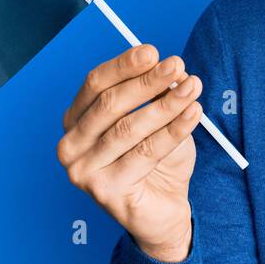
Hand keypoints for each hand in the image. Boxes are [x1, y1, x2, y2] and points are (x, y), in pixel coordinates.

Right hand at [56, 44, 203, 261]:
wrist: (164, 212)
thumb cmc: (156, 162)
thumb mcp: (158, 120)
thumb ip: (158, 96)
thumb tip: (173, 70)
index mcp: (76, 121)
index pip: (95, 84)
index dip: (124, 66)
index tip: (153, 51)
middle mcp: (71, 145)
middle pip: (109, 104)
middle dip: (147, 82)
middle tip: (178, 66)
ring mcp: (83, 171)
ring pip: (129, 129)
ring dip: (165, 104)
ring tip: (193, 88)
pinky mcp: (105, 192)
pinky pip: (145, 153)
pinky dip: (173, 130)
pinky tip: (193, 114)